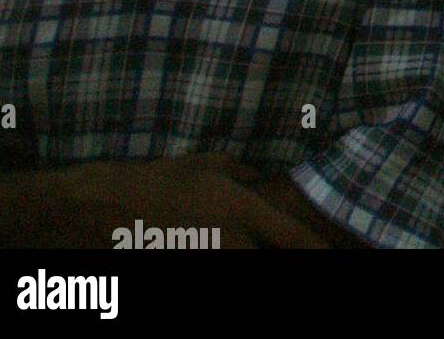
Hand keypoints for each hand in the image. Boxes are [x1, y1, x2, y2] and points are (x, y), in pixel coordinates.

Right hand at [52, 152, 329, 248]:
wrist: (100, 210)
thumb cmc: (159, 180)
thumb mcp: (210, 164)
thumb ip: (248, 175)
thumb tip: (272, 185)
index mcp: (238, 208)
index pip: (293, 240)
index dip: (320, 252)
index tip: (343, 255)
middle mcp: (227, 241)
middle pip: (273, 264)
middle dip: (291, 261)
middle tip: (308, 255)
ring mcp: (204, 262)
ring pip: (248, 275)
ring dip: (258, 262)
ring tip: (252, 248)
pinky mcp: (185, 273)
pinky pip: (218, 279)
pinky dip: (233, 265)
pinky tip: (228, 253)